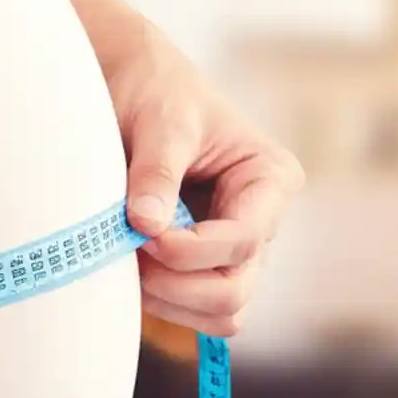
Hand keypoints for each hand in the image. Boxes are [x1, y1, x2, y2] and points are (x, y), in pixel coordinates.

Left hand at [109, 18, 304, 336]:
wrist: (131, 84)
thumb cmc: (156, 90)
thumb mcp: (160, 120)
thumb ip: (156, 171)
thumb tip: (145, 224)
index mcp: (270, 180)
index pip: (243, 240)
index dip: (191, 250)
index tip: (141, 233)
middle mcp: (262, 222)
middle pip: (234, 291)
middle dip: (177, 284)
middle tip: (128, 251)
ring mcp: (234, 251)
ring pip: (218, 314)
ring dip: (168, 299)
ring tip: (126, 255)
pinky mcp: (204, 267)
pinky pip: (193, 311)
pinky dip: (161, 300)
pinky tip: (131, 263)